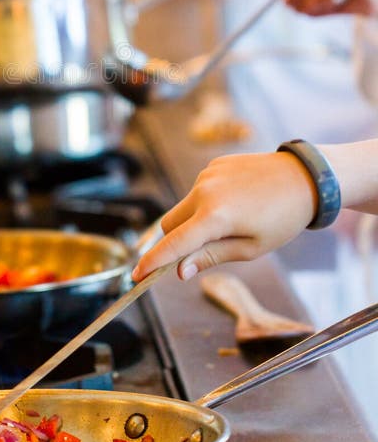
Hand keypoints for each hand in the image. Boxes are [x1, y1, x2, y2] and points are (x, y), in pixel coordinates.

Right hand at [132, 152, 315, 282]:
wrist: (305, 178)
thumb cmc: (283, 219)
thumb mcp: (252, 247)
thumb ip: (212, 256)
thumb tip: (180, 271)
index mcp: (215, 216)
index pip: (174, 244)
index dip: (152, 262)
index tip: (136, 276)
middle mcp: (204, 192)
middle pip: (170, 224)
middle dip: (175, 242)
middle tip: (198, 253)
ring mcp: (207, 175)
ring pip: (184, 206)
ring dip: (194, 221)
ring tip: (232, 223)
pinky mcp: (213, 165)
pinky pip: (199, 190)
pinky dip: (205, 203)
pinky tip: (235, 204)